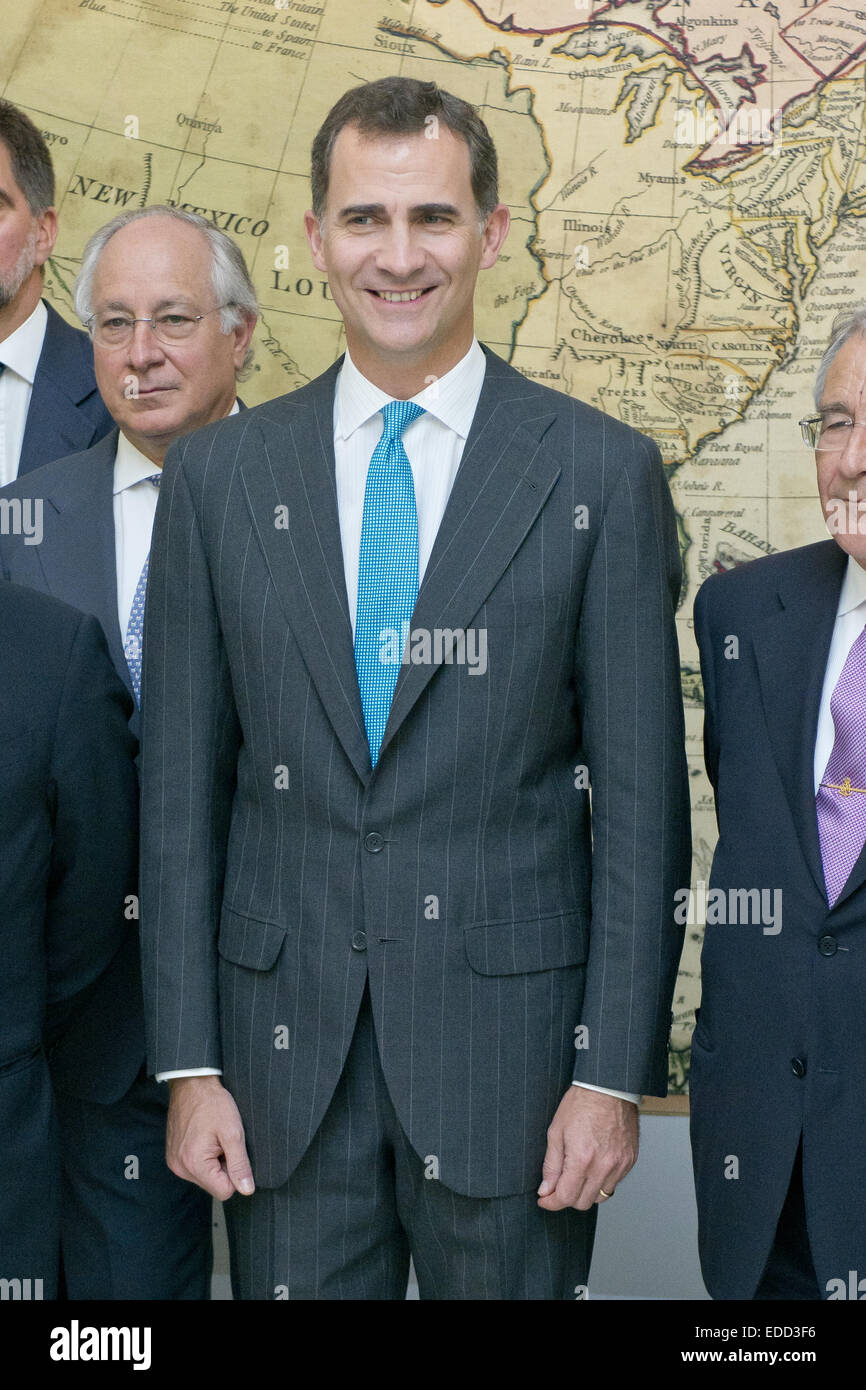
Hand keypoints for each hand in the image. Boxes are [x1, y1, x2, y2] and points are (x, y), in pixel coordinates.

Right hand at [166, 1075, 254, 1200]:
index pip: (224, 1191)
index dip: (235, 1172)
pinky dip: (204, 1156)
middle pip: (214, 1184)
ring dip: (214, 1161)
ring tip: (213, 1137)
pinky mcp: (173, 1156)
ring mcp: (174, 1163)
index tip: (231, 1150)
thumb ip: (240, 1164)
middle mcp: (180, 1168)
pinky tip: (205, 1137)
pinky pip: (195, 1168)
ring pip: (205, 1177)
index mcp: (194, 1164)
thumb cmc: (213, 1104)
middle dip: (223, 1166)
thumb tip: (247, 1190)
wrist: (191, 1084)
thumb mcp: (233, 1132)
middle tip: (222, 1141)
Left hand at [537, 1086, 637, 1211]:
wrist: (608, 1086)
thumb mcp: (556, 1131)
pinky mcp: (630, 1160)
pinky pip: (614, 1183)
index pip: (566, 1197)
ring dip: (586, 1192)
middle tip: (558, 1185)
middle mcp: (603, 1166)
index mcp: (582, 1159)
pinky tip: (594, 1165)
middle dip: (567, 1197)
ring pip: (600, 1196)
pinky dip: (602, 1181)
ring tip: (577, 1174)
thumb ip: (551, 1165)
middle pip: (583, 1202)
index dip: (551, 1202)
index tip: (545, 1199)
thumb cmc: (581, 1103)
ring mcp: (620, 1164)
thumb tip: (546, 1189)